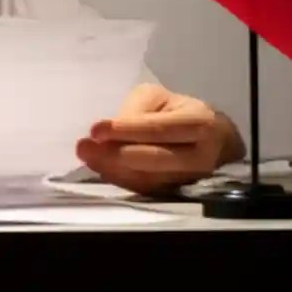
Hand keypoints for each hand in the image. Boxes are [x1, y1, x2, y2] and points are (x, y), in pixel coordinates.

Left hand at [76, 84, 238, 196]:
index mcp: (200, 122)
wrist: (207, 139)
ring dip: (113, 169)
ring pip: (148, 179)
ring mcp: (191, 179)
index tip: (95, 130)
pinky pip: (145, 190)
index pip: (160, 129)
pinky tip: (100, 167)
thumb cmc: (174, 111)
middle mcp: (201, 155)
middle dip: (115, 155)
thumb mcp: (157, 97)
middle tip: (83, 147)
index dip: (127, 131)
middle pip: (155, 160)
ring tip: (87, 156)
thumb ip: (136, 110)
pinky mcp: (177, 193)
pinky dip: (120, 179)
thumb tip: (112, 133)